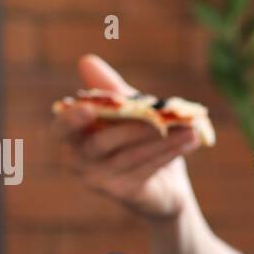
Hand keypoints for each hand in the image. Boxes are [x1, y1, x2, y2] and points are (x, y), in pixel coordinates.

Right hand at [53, 54, 203, 221]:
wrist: (165, 186)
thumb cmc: (140, 140)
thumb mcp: (129, 111)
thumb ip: (111, 90)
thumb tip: (86, 60)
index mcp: (76, 136)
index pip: (62, 129)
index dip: (71, 120)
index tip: (87, 108)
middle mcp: (80, 161)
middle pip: (101, 144)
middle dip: (133, 127)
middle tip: (160, 116)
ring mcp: (100, 180)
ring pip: (129, 156)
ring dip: (161, 140)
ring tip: (189, 128)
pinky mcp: (123, 192)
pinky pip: (146, 168)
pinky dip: (170, 152)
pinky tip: (191, 139)